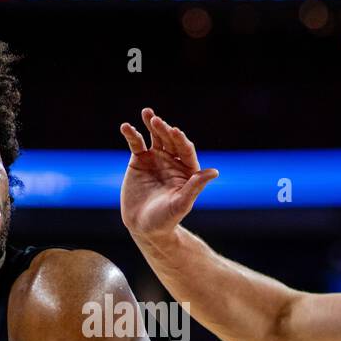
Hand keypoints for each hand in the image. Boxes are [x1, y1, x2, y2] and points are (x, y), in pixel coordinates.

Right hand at [119, 108, 218, 239]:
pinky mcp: (139, 161)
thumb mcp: (181, 203)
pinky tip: (126, 127)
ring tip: (147, 113)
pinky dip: (132, 135)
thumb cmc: (166, 219)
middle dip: (164, 130)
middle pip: (170, 140)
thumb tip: (214, 172)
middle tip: (156, 121)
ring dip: (151, 124)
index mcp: (187, 169)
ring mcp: (156, 159)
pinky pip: (136, 144)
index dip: (180, 140)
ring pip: (155, 137)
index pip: (185, 149)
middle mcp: (173, 160)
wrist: (144, 227)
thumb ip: (195, 187)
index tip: (174, 131)